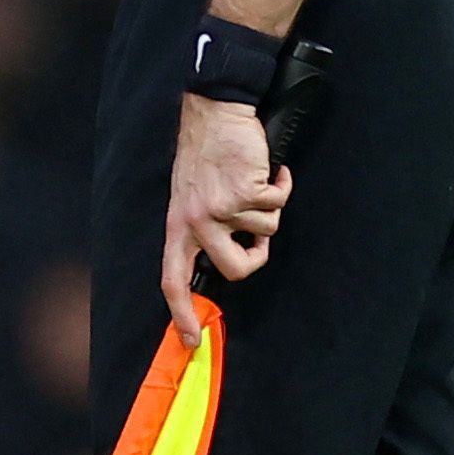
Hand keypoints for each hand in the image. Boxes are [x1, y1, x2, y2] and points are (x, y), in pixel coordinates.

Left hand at [160, 92, 290, 342]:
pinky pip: (279, 203)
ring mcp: (221, 207)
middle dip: (257, 257)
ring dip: (269, 207)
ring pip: (267, 231)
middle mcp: (196, 221)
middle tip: (258, 237)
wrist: (213, 114)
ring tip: (252, 183)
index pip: (172, 279)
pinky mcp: (246, 191)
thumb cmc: (204, 157)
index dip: (181, 312)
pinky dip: (281, 184)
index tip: (191, 340)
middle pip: (236, 269)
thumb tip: (222, 265)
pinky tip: (269, 170)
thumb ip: (201, 231)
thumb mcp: (189, 198)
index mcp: (178, 227)